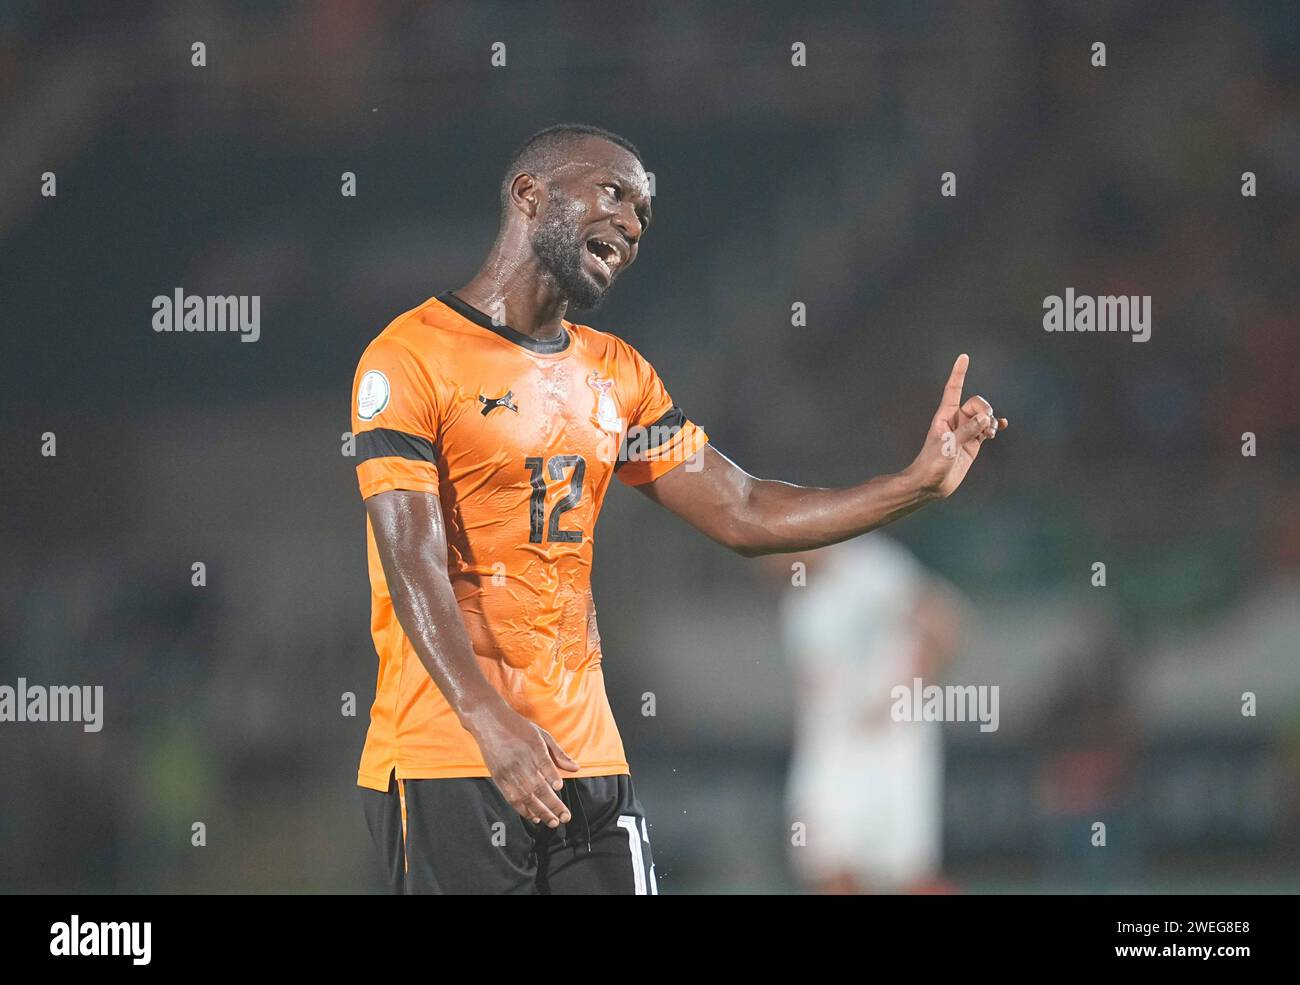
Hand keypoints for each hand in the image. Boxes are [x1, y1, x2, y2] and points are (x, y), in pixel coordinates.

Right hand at [465, 701, 580, 826]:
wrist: (489, 721)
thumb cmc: (518, 727)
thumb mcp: (541, 734)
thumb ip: (558, 753)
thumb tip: (576, 768)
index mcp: (533, 747)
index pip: (544, 764)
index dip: (551, 777)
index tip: (559, 788)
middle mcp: (520, 761)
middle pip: (537, 786)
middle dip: (552, 804)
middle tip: (564, 817)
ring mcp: (508, 771)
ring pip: (525, 796)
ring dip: (540, 811)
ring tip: (552, 822)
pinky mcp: (498, 778)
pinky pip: (511, 798)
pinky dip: (523, 809)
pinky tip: (534, 816)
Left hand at [906, 354, 1005, 498]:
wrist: (930, 484)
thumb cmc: (932, 463)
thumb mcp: (948, 445)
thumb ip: (967, 431)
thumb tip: (987, 419)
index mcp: (944, 416)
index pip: (953, 389)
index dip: (959, 373)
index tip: (964, 356)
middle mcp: (955, 421)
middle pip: (976, 403)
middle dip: (985, 409)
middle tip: (985, 425)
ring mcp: (965, 432)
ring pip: (984, 416)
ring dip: (991, 421)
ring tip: (990, 433)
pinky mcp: (972, 444)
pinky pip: (987, 429)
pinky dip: (995, 427)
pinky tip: (1002, 426)